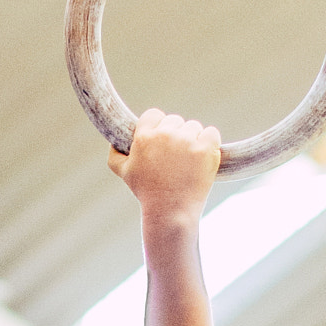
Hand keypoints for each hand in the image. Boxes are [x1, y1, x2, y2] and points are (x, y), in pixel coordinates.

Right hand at [108, 109, 220, 226]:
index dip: (158, 125)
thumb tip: (114, 142)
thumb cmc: (147, 193)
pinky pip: (212, 133)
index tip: (161, 139)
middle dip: (176, 134)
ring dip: (193, 139)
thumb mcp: (124, 173)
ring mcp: (186, 141)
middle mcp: (165, 134)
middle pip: (175, 120)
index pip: (154, 114)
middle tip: (176, 156)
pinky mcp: (205, 149)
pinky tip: (204, 155)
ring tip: (188, 160)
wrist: (171, 211)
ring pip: (194, 126)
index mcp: (144, 136)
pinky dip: (210, 142)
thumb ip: (116, 155)